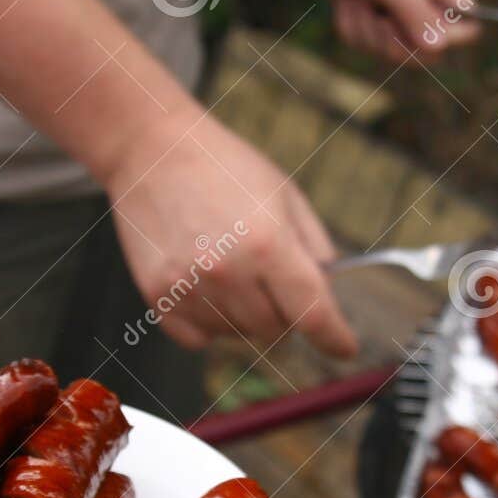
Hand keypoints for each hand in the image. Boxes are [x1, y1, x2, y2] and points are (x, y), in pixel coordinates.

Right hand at [105, 112, 358, 357]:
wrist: (153, 151)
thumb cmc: (226, 168)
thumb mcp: (286, 196)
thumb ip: (315, 248)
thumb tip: (328, 295)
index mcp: (268, 243)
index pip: (313, 314)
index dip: (335, 338)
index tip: (345, 347)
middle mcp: (228, 272)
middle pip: (276, 331)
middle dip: (286, 313)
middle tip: (275, 281)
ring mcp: (189, 287)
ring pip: (238, 336)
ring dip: (246, 316)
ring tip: (233, 270)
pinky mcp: (158, 296)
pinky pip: (199, 338)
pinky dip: (211, 323)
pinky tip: (207, 286)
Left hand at [292, 0, 478, 61]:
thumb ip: (416, 12)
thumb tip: (439, 47)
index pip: (466, 29)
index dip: (447, 38)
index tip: (416, 25)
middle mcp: (424, 6)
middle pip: (425, 53)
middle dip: (394, 40)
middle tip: (379, 14)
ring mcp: (397, 17)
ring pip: (388, 52)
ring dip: (365, 28)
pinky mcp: (371, 23)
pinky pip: (363, 45)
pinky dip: (349, 24)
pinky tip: (347, 0)